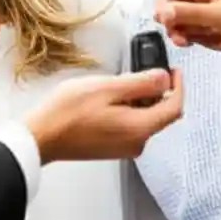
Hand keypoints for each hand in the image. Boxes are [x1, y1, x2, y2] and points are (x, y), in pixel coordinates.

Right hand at [24, 69, 183, 163]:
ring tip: (118, 84)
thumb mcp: (107, 88)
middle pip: (161, 115)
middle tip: (144, 71)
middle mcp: (137, 143)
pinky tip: (110, 100)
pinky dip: (129, 111)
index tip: (174, 71)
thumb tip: (164, 79)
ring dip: (141, 100)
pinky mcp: (113, 148)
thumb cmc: (67, 113)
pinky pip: (132, 127)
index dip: (179, 87)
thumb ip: (141, 84)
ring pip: (146, 119)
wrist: (41, 137)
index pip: (175, 108)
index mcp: (139, 129)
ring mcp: (125, 148)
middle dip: (158, 92)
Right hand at [154, 0, 220, 56]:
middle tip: (183, 38)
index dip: (165, 4)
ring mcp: (210, 9)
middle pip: (176, 8)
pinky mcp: (216, 25)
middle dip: (180, 25)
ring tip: (212, 38)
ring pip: (185, 24)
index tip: (161, 19)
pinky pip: (198, 35)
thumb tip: (162, 12)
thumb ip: (189, 14)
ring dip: (195, 35)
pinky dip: (207, 41)